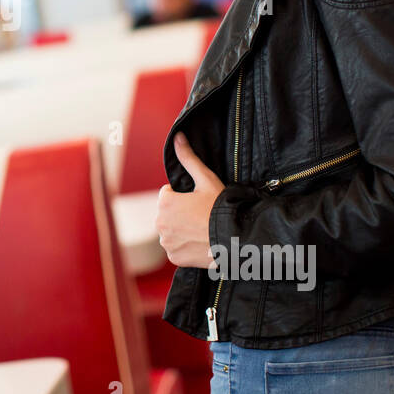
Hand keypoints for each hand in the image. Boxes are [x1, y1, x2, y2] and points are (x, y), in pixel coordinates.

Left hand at [156, 131, 224, 268]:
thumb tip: (178, 137)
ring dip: (181, 230)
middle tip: (202, 216)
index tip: (198, 202)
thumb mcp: (206, 180)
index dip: (184, 196)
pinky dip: (185, 246)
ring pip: (171, 231)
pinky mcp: (173, 257)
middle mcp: (160, 222)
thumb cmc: (220, 208)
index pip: (168, 195)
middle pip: (168, 214)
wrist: (233, 239)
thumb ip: (189, 158)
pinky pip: (176, 248)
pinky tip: (199, 242)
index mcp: (165, 202)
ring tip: (202, 229)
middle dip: (181, 213)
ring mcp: (166, 241)